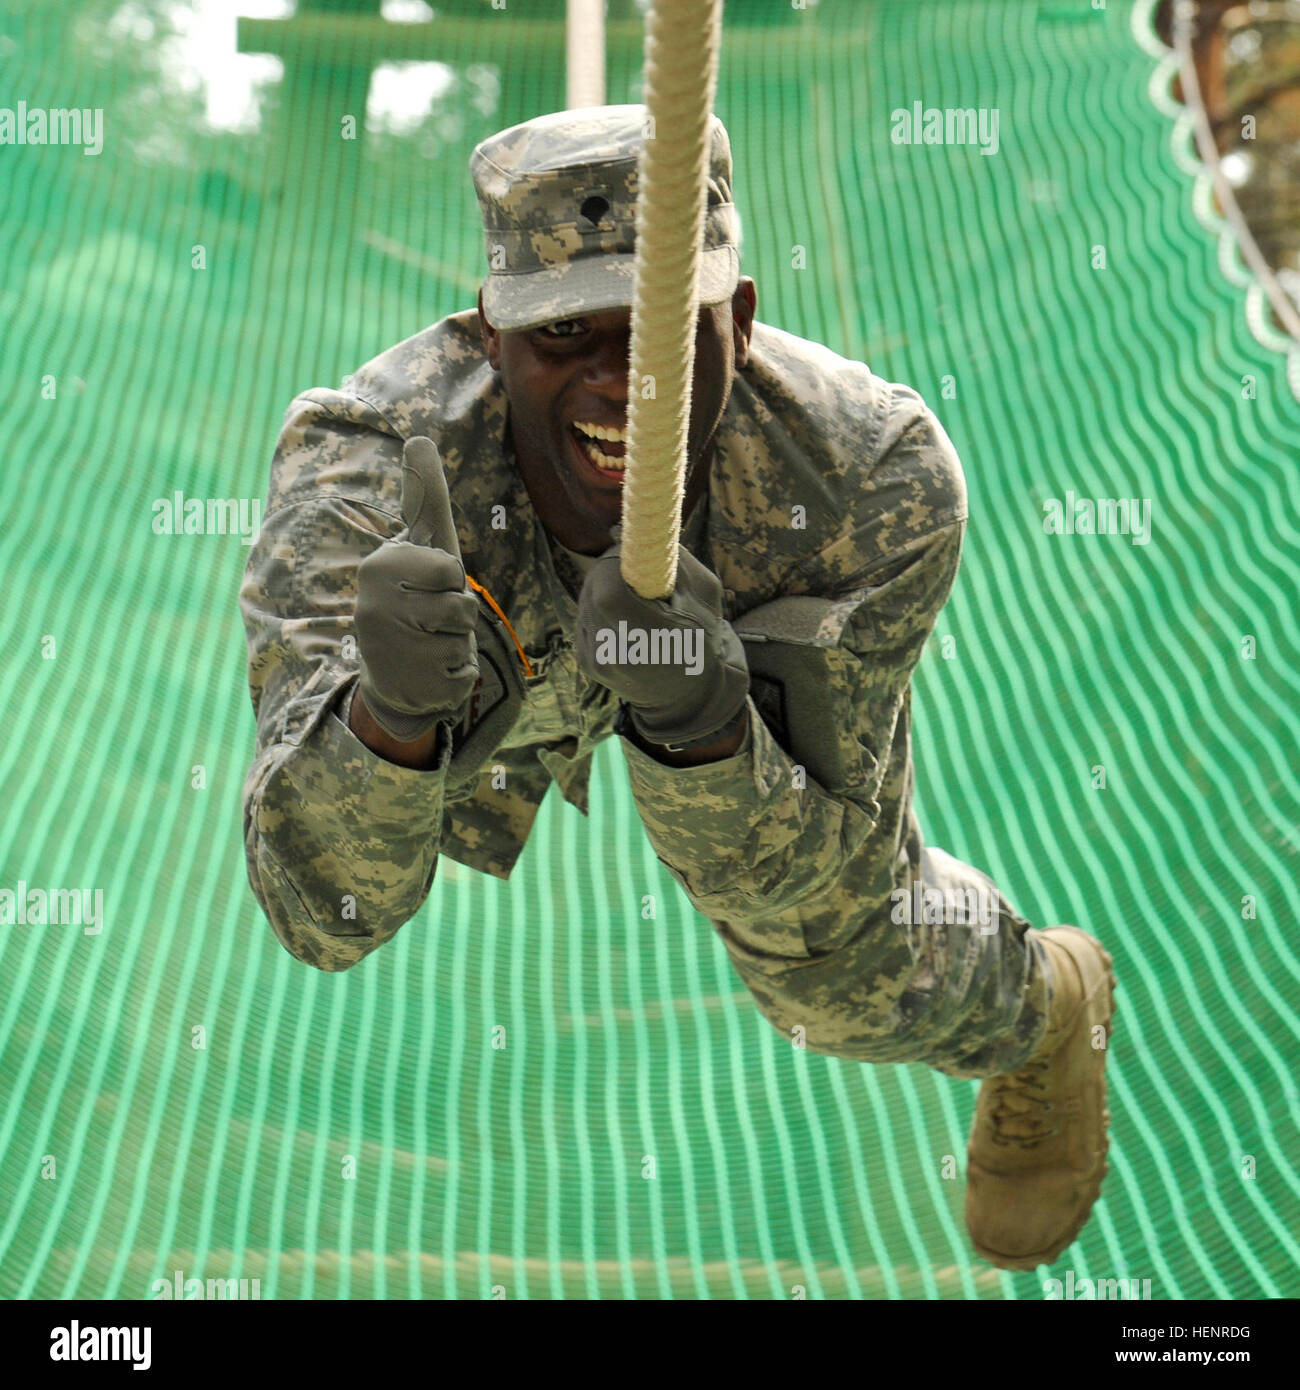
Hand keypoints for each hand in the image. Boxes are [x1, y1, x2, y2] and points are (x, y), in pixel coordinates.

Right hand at [354, 437, 479, 741]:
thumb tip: (419, 438)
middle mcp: (375, 609)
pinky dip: (458, 675)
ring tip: (432, 644)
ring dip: (460, 644)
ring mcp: (391, 653)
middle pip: (464, 606)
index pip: (450, 570)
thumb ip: (423, 498)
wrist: (394, 676)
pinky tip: (431, 672)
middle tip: (432, 619)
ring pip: (466, 641)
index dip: (451, 580)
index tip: (427, 586)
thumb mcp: (421, 547)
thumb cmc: (416, 598)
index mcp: (378, 568)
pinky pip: (465, 674)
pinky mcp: (409, 688)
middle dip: (460, 614)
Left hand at [575, 526, 748, 747]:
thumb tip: (637, 528)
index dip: (614, 563)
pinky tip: (625, 620)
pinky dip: (600, 609)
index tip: (631, 556)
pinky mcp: (586, 663)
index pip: (607, 589)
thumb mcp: (705, 594)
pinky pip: (586, 618)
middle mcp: (615, 653)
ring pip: (586, 601)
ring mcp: (596, 661)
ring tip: (635, 599)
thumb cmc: (702, 639)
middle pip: (593, 590)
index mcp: (648, 638)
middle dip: (610, 571)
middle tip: (633, 569)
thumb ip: (673, 559)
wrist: (687, 694)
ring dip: (605, 589)